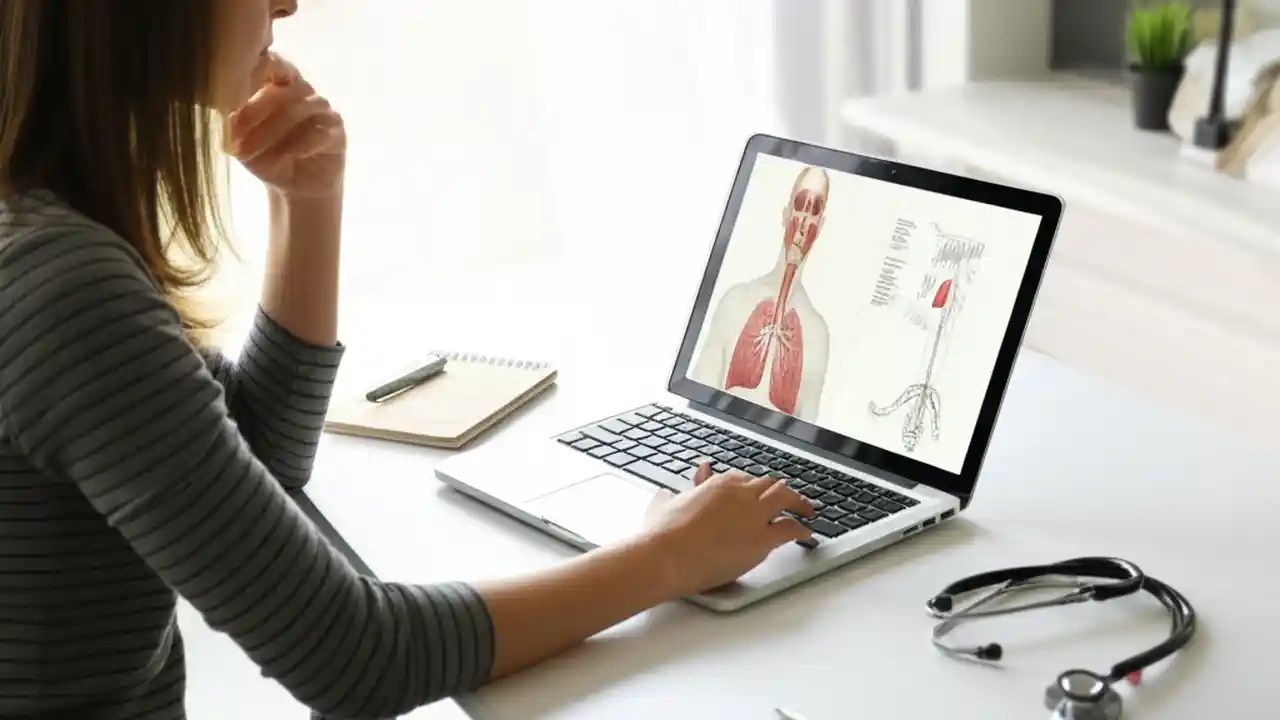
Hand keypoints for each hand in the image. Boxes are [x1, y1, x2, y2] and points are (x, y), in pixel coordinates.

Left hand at [225, 54, 345, 198]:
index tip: (230, 91)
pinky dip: (299, 144)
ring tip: (249, 151)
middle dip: (254, 110)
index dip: (252, 71)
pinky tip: (285, 156)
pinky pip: (319, 133)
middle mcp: (302, 91)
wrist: (294, 187)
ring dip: (271, 131)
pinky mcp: (336, 134)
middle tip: (234, 130)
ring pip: (299, 110)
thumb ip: (232, 123)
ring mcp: (322, 110)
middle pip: (282, 89)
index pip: (270, 63)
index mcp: (278, 83)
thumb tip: (221, 112)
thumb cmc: (265, 155)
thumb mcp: (240, 140)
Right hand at [642, 462, 815, 596]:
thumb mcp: (668, 502)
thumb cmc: (661, 533)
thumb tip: (672, 490)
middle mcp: (741, 494)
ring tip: (806, 509)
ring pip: (786, 499)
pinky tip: (806, 533)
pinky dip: (801, 529)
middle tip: (787, 499)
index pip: (746, 480)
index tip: (755, 496)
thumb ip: (679, 493)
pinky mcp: (761, 539)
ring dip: (799, 503)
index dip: (753, 489)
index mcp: (720, 484)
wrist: (664, 556)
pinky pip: (791, 529)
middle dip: (780, 492)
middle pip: (770, 486)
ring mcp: (754, 515)